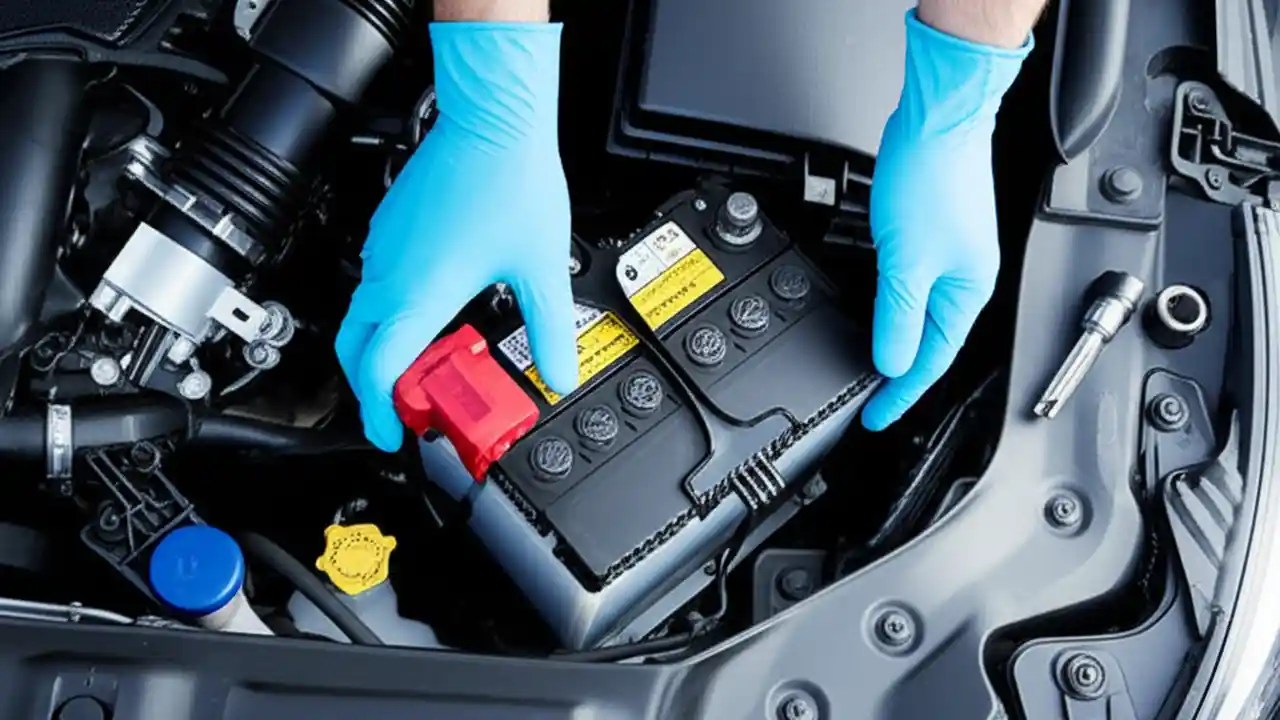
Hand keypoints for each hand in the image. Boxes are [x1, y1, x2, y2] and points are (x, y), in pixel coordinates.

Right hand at [336, 22, 577, 451]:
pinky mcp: (391, 228)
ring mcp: (385, 248)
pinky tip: (433, 312)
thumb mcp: (542, 269)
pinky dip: (393, 313)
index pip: (378, 371)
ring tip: (429, 365)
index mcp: (420, 294)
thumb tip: (559, 373)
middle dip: (372, 387)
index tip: (395, 434)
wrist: (493, 117)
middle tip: (404, 408)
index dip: (381, 412)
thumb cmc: (511, 179)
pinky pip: (378, 284)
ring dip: (386, 347)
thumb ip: (551, 331)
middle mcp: (391, 274)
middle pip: (355, 348)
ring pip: (364, 315)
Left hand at [861, 10, 1031, 430]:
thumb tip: (892, 365)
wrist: (940, 120)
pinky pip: (915, 287)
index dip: (899, 396)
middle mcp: (965, 279)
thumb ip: (898, 319)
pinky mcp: (933, 234)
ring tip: (873, 369)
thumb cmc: (932, 179)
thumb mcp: (905, 264)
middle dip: (900, 377)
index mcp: (966, 294)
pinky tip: (883, 311)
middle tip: (869, 402)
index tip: (873, 418)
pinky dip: (895, 308)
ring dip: (897, 342)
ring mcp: (951, 256)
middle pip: (930, 344)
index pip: (930, 363)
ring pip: (922, 316)